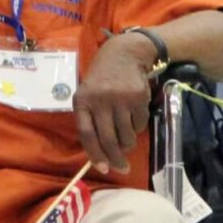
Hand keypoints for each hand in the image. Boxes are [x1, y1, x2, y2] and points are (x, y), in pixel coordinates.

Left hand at [74, 34, 155, 173]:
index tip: (103, 168)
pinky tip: (133, 118)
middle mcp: (100, 100)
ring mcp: (120, 98)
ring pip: (126, 136)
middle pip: (108, 139)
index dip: (95, 154)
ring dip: (128, 144)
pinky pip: (139, 125)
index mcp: (83, 101)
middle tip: (122, 168)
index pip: (86, 133)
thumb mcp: (88, 95)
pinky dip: (137, 129)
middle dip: (115, 158)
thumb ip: (90, 120)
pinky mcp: (138, 98)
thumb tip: (100, 155)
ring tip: (127, 141)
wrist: (124, 54)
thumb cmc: (101, 80)